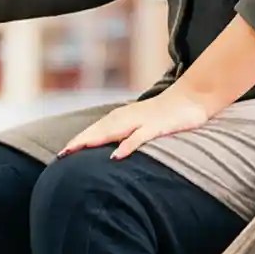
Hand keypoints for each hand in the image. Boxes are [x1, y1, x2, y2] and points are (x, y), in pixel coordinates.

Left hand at [60, 88, 211, 159]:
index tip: (63, 153)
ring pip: (113, 130)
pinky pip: (139, 137)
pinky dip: (126, 145)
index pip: (97, 128)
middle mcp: (128, 117)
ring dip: (94, 139)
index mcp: (124, 117)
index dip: (79, 139)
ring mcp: (142, 120)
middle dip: (80, 140)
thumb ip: (128, 132)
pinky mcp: (157, 126)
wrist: (192, 98)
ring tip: (77, 150)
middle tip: (63, 154)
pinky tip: (115, 155)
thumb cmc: (166, 114)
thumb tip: (113, 148)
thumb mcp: (144, 123)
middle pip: (99, 129)